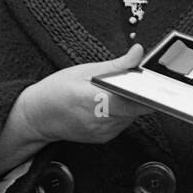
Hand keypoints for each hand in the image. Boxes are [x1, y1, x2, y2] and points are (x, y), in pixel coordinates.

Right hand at [18, 45, 149, 146]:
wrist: (37, 117)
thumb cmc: (55, 91)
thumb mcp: (84, 70)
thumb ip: (116, 65)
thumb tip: (137, 53)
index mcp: (93, 100)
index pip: (132, 101)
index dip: (147, 93)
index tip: (155, 84)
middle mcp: (100, 121)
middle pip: (135, 108)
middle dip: (138, 93)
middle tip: (128, 82)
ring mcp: (103, 132)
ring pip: (132, 115)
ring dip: (129, 102)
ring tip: (112, 92)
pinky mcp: (105, 138)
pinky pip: (123, 122)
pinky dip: (121, 112)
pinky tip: (108, 104)